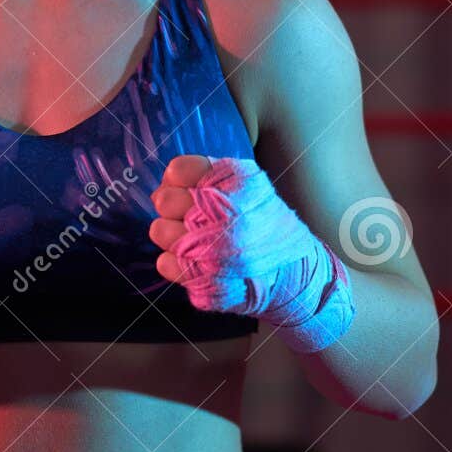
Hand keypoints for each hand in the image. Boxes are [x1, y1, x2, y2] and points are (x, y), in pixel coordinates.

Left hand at [148, 155, 354, 352]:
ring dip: (172, 235)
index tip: (191, 190)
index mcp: (236, 184)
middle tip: (190, 217)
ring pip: (160, 231)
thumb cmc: (263, 222)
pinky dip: (175, 263)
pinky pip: (165, 263)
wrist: (291, 273)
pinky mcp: (204, 281)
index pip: (178, 170)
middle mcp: (224, 216)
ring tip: (194, 240)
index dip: (178, 180)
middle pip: (165, 200)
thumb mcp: (248, 184)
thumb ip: (207, 176)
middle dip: (172, 207)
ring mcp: (213, 252)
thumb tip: (162, 187)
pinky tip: (195, 261)